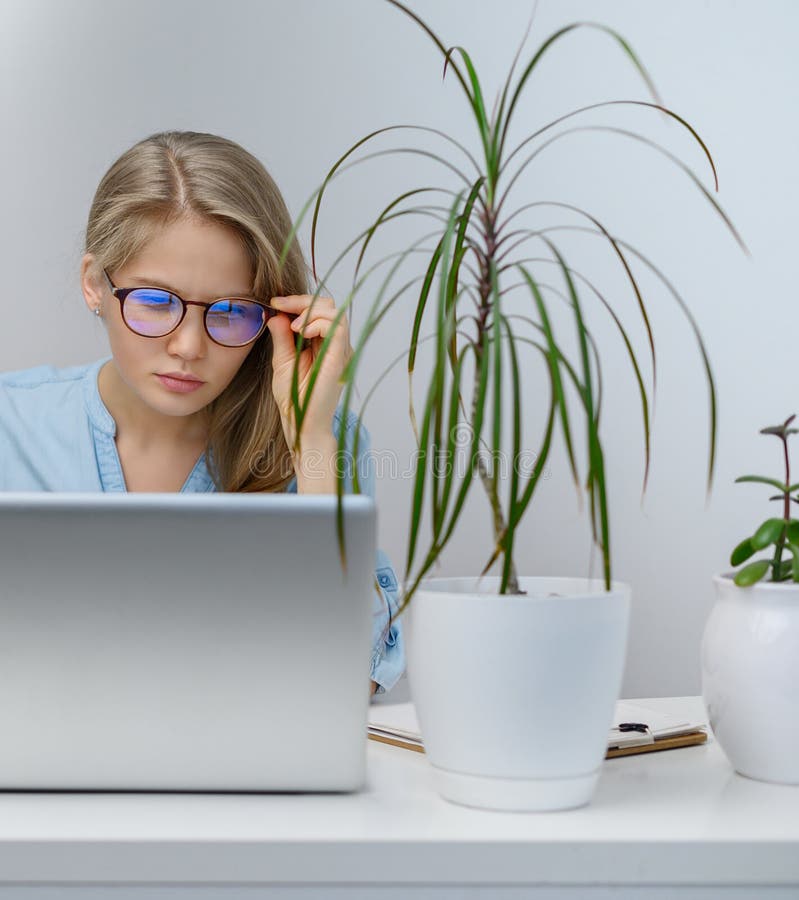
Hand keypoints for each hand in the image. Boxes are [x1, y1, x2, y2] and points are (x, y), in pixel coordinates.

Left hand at [266, 294, 352, 452]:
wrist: (301, 422)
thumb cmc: (293, 397)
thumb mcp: (282, 360)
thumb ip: (282, 337)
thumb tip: (276, 314)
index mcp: (322, 343)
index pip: (317, 309)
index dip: (296, 301)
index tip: (274, 302)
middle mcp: (335, 344)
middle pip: (328, 305)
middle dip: (302, 301)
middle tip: (279, 307)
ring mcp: (340, 350)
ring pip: (335, 312)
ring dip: (310, 311)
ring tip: (293, 326)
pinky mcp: (341, 357)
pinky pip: (337, 328)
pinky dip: (318, 323)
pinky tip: (301, 332)